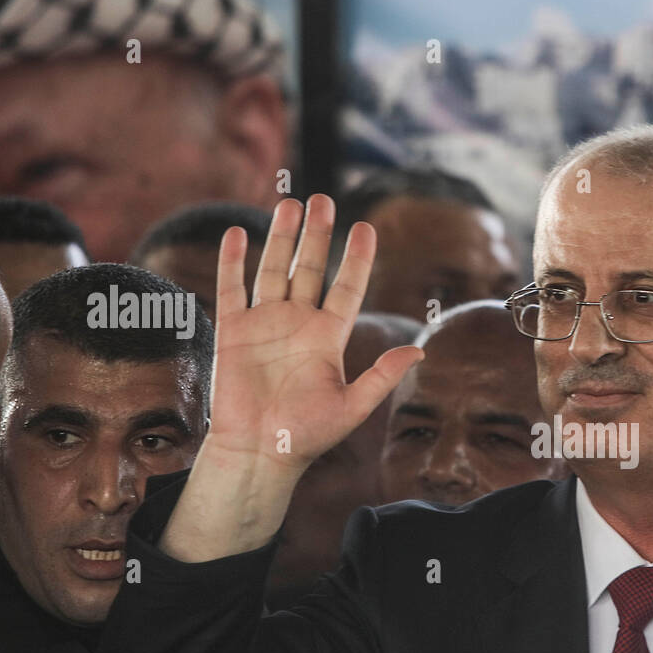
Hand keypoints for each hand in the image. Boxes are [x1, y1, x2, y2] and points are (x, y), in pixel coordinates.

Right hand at [159, 196, 422, 560]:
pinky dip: (234, 261)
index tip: (367, 228)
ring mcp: (264, 323)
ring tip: (291, 203)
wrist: (259, 452)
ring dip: (282, 238)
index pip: (346, 288)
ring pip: (274, 270)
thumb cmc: (306, 436)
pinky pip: (232, 288)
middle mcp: (298, 324)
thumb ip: (382, 377)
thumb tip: (420, 351)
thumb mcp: (352, 407)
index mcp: (328, 338)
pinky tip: (240, 232)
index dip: (357, 259)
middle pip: (311, 270)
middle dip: (318, 235)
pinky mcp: (233, 331)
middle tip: (325, 200)